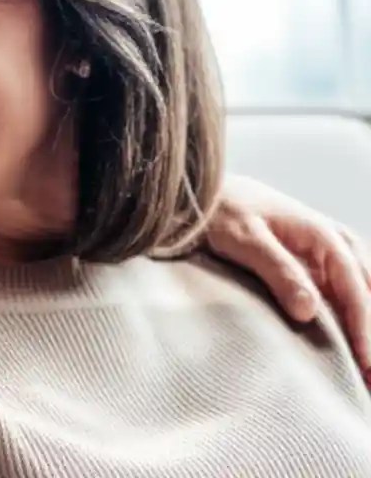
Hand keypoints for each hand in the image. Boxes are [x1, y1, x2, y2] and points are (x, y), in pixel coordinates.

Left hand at [204, 174, 370, 382]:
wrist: (209, 192)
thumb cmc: (223, 212)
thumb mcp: (245, 239)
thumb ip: (278, 271)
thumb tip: (309, 312)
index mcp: (323, 237)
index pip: (355, 289)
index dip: (364, 328)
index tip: (367, 363)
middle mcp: (335, 244)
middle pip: (369, 293)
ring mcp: (330, 254)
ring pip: (364, 293)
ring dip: (368, 326)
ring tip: (368, 370)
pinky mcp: (318, 265)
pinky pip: (348, 293)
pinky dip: (356, 315)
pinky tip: (355, 344)